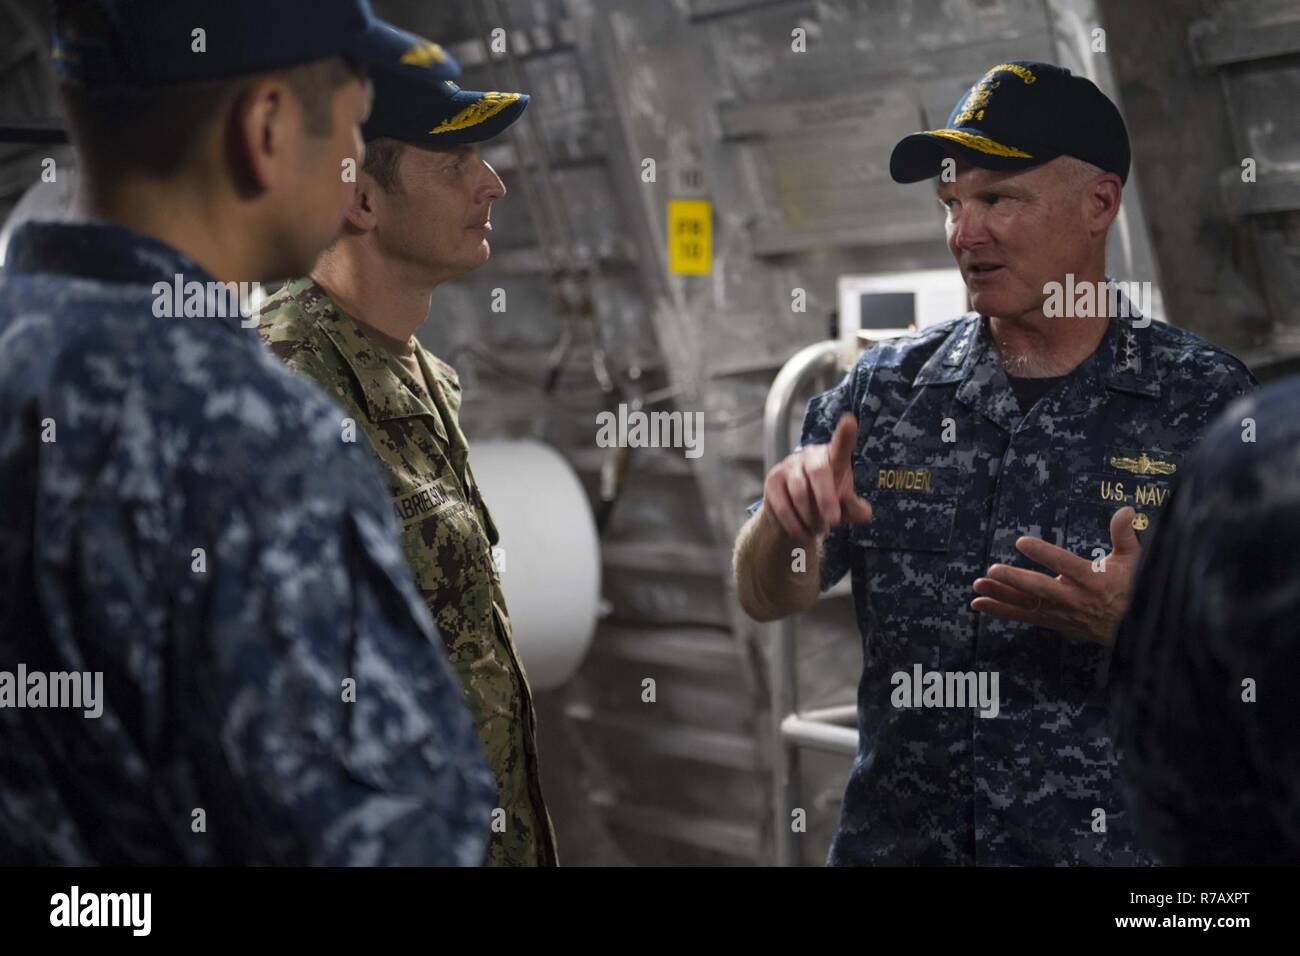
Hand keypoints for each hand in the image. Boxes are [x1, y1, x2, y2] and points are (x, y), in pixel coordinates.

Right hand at [761, 413, 872, 544]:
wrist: (796, 516)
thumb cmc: (827, 504)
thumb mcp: (845, 509)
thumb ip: (854, 509)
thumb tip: (865, 513)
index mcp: (834, 458)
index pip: (841, 445)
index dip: (845, 434)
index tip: (849, 421)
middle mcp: (810, 456)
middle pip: (818, 472)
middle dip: (826, 499)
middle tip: (833, 522)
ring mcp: (788, 467)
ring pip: (799, 492)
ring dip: (811, 516)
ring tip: (819, 529)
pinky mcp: (772, 481)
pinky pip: (783, 506)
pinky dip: (795, 524)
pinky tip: (803, 531)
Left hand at [970, 506, 1141, 645]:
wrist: (1135, 630)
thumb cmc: (1133, 589)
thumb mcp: (1133, 560)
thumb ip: (1124, 534)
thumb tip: (1125, 508)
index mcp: (1093, 580)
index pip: (1064, 564)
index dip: (1043, 554)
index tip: (1021, 542)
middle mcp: (1075, 599)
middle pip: (1040, 589)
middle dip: (1015, 580)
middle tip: (992, 571)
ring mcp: (1062, 614)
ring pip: (1027, 605)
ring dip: (1001, 597)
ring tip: (978, 586)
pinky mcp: (1054, 623)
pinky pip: (1024, 617)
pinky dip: (1001, 611)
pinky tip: (981, 603)